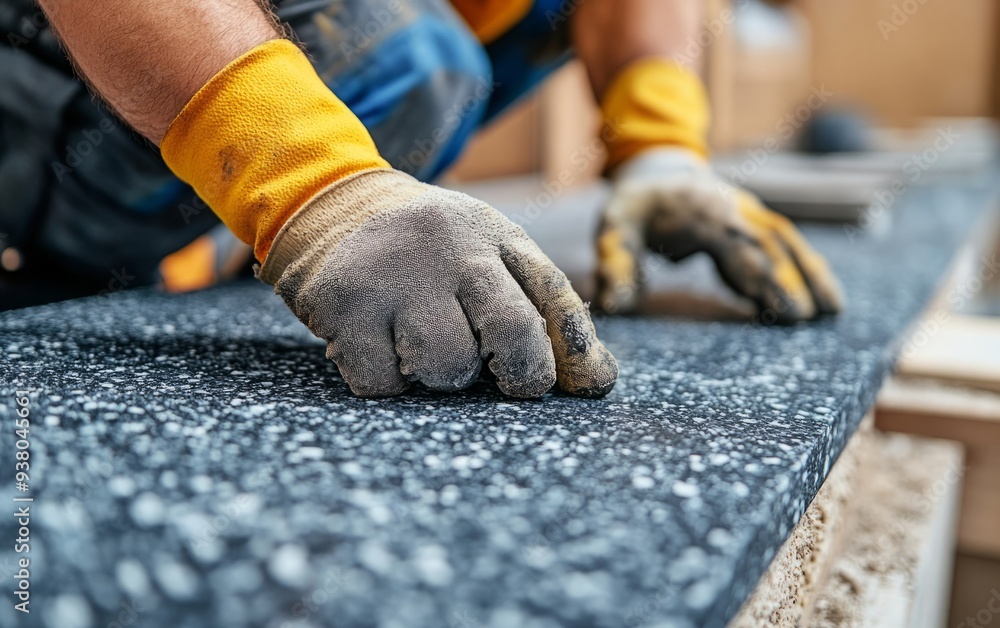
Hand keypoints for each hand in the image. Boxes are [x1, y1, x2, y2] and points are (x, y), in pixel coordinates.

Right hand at [261, 169, 618, 397]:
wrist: (331, 207)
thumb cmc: (429, 253)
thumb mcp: (488, 255)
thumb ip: (542, 308)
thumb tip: (598, 380)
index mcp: (493, 236)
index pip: (553, 296)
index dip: (575, 352)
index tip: (579, 385)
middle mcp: (449, 248)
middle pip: (512, 331)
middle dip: (522, 373)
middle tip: (510, 382)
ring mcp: (394, 275)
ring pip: (446, 366)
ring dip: (440, 375)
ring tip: (424, 347)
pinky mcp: (344, 304)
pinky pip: (382, 382)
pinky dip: (386, 381)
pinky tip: (379, 348)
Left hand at [595, 149, 842, 321]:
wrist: (657, 169)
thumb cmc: (634, 206)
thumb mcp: (613, 229)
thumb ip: (615, 265)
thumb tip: (613, 308)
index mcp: (702, 210)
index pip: (740, 245)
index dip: (763, 277)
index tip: (783, 311)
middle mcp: (734, 207)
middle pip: (772, 244)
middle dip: (794, 280)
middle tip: (811, 319)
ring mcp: (749, 211)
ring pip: (787, 240)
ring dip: (812, 273)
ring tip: (834, 310)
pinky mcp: (755, 221)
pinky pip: (784, 242)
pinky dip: (804, 268)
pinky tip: (819, 297)